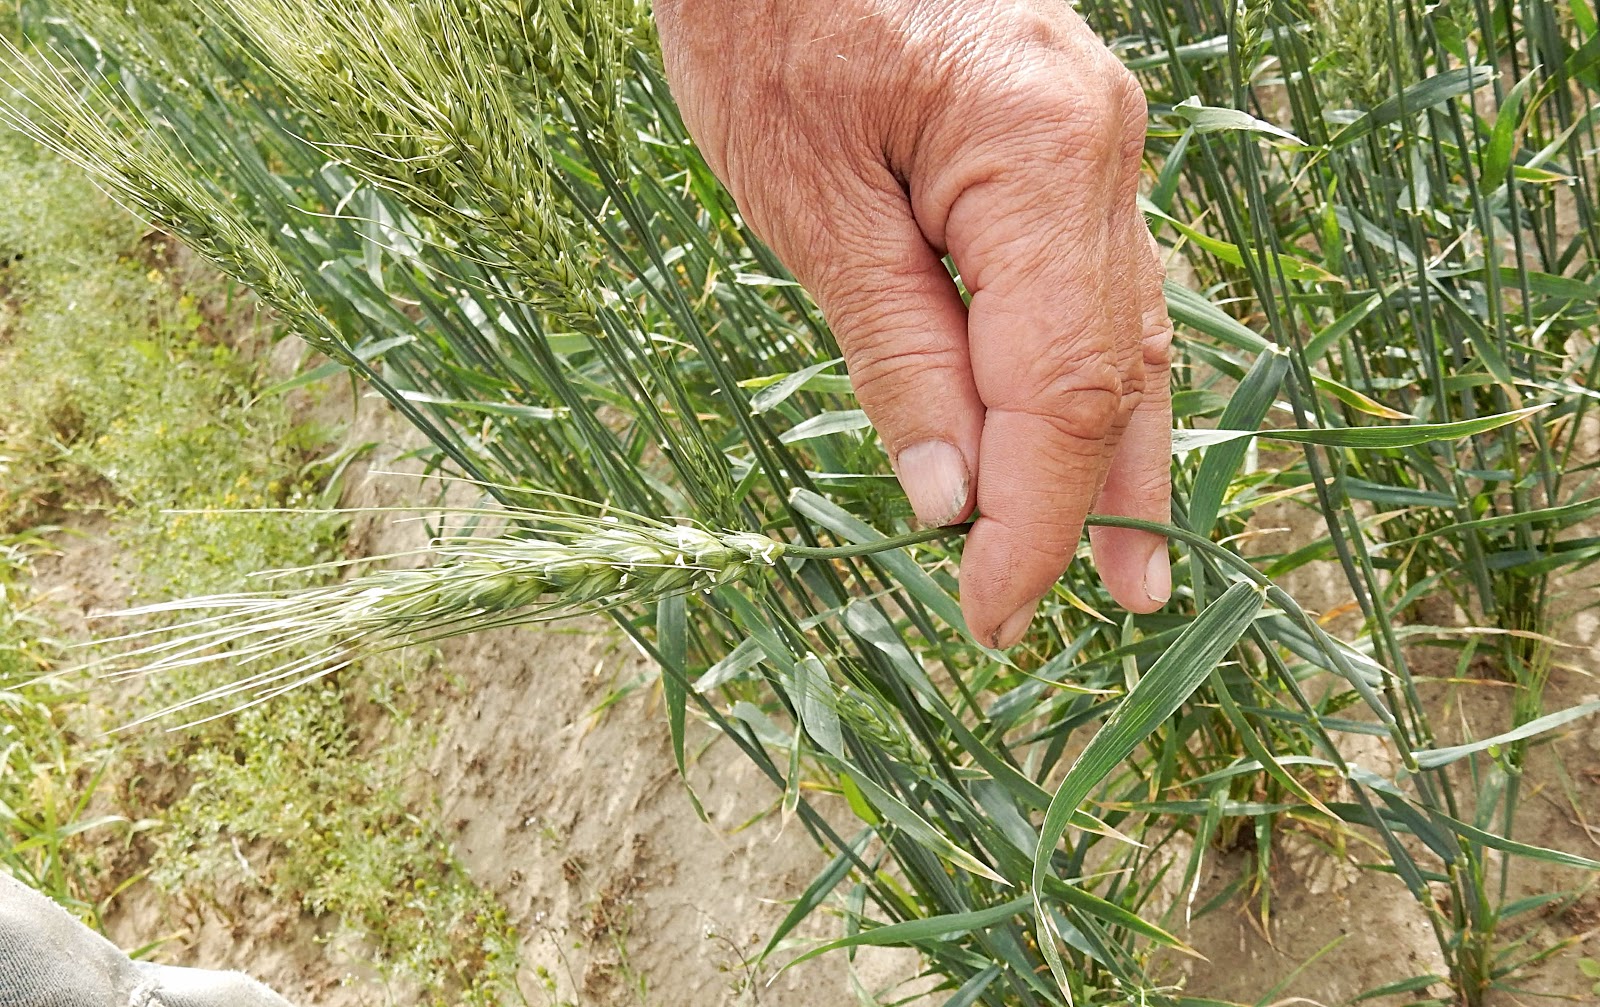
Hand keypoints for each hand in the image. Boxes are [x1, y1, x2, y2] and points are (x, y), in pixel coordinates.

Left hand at [654, 0, 1172, 646]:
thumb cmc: (766, 20)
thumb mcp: (808, 201)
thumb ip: (896, 351)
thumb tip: (950, 496)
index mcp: (1043, 158)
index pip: (1062, 390)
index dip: (1037, 517)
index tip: (993, 611)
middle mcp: (1101, 148)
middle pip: (1119, 366)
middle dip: (1093, 500)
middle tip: (1101, 609)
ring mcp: (1096, 137)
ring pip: (1128, 326)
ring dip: (1121, 446)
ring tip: (1127, 554)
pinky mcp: (1064, 140)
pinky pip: (1098, 281)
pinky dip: (1092, 371)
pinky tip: (1091, 430)